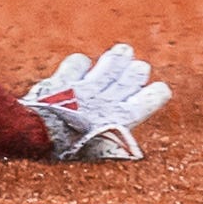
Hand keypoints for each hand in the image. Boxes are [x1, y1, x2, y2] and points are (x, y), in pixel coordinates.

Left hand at [19, 43, 170, 161]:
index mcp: (118, 120)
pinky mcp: (62, 81)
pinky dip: (79, 64)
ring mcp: (83, 89)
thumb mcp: (98, 152)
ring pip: (106, 69)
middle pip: (125, 82)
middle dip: (134, 74)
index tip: (163, 89)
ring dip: (116, 60)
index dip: (153, 97)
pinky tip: (81, 64)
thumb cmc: (69, 152)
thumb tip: (128, 148)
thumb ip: (111, 137)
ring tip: (123, 51)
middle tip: (141, 67)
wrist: (40, 136)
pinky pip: (75, 66)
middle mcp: (104, 101)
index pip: (143, 104)